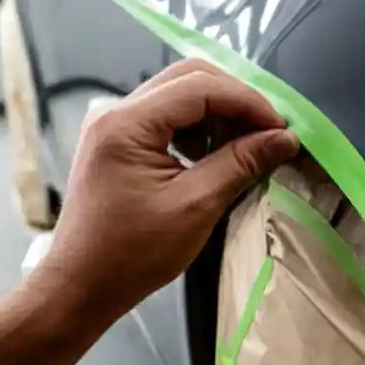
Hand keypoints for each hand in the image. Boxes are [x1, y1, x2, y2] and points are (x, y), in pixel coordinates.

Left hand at [39, 59, 299, 313]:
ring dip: (218, 114)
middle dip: (236, 101)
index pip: (200, 86)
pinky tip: (213, 157)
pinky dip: (198, 128)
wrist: (80, 286)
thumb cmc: (132, 255)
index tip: (280, 130)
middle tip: (268, 133)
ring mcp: (114, 125)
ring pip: (180, 94)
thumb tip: (284, 139)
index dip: (248, 102)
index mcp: (127, 123)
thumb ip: (241, 163)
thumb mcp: (196, 207)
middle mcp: (116, 112)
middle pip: (190, 78)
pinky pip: (166, 116)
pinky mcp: (118, 141)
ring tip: (244, 149)